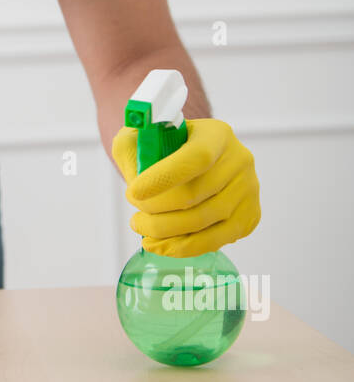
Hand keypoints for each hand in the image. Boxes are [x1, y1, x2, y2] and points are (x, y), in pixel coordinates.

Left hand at [112, 117, 260, 257]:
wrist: (194, 161)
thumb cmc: (165, 147)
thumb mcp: (143, 136)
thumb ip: (132, 149)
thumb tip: (135, 179)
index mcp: (216, 135)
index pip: (195, 158)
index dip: (164, 178)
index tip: (133, 192)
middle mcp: (239, 160)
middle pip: (196, 195)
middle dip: (156, 211)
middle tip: (135, 217)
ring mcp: (248, 190)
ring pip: (204, 222)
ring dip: (165, 232)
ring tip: (142, 229)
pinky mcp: (249, 217)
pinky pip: (215, 241)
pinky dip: (183, 247)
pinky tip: (161, 243)